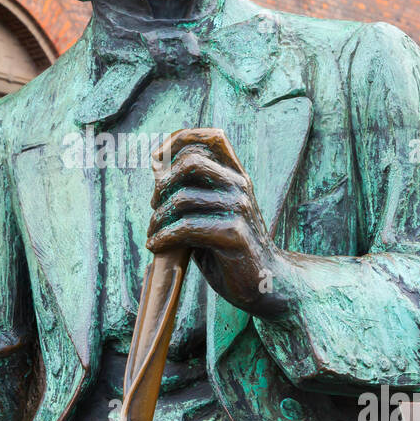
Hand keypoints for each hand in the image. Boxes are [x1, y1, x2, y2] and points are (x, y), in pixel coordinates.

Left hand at [146, 128, 288, 317]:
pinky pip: (186, 228)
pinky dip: (163, 236)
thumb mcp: (209, 214)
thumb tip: (156, 165)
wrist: (265, 282)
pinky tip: (156, 246)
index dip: (177, 140)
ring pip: (183, 197)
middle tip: (156, 207)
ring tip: (154, 233)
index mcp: (236, 176)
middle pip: (190, 162)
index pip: (211, 137)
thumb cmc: (228, 249)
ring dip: (158, 218)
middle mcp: (240, 186)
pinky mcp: (234, 235)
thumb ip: (190, 191)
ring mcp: (239, 209)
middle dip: (162, 184)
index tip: (154, 158)